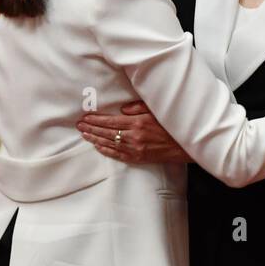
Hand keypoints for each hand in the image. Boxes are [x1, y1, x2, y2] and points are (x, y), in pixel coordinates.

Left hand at [77, 101, 192, 163]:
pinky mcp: (138, 158)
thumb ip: (138, 107)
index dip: (96, 119)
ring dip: (95, 139)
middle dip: (91, 128)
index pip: (110, 120)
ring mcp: (135, 148)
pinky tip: (98, 146)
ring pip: (109, 143)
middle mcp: (133, 136)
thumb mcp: (156, 110)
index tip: (86, 117)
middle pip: (107, 132)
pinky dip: (106, 150)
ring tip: (84, 134)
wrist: (185, 144)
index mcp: (137, 122)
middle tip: (79, 125)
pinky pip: (118, 154)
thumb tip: (122, 108)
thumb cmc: (171, 124)